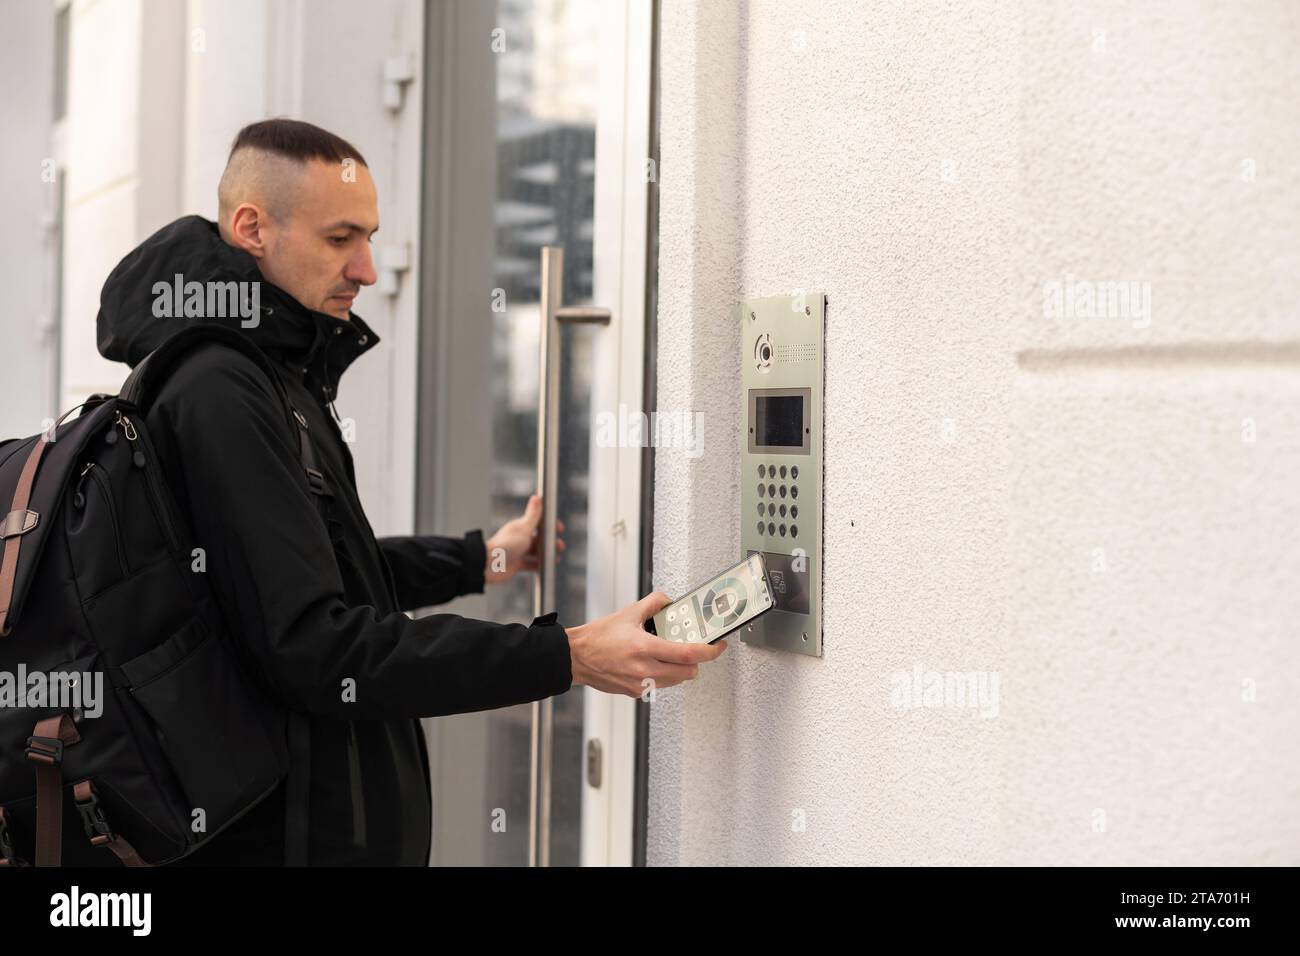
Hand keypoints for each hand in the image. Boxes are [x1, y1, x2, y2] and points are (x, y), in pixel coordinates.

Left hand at [484, 494, 564, 583]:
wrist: (488, 565)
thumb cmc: (505, 545)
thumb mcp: (523, 529)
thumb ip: (533, 515)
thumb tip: (537, 496)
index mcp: (521, 528)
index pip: (538, 523)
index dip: (549, 525)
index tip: (559, 528)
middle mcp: (520, 539)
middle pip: (539, 538)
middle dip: (550, 542)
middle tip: (559, 546)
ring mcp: (518, 552)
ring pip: (536, 552)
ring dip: (547, 554)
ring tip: (556, 558)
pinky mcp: (516, 565)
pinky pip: (531, 565)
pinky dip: (539, 566)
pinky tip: (546, 567)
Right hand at [565, 591, 728, 697]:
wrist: (576, 658)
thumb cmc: (597, 638)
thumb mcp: (628, 614)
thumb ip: (653, 604)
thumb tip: (669, 601)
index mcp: (644, 648)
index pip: (687, 654)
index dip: (709, 651)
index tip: (718, 646)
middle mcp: (644, 669)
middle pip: (687, 673)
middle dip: (695, 662)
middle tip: (691, 649)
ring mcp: (640, 684)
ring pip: (675, 680)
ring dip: (679, 668)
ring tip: (667, 654)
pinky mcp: (635, 692)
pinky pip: (659, 684)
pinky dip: (662, 674)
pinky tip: (650, 662)